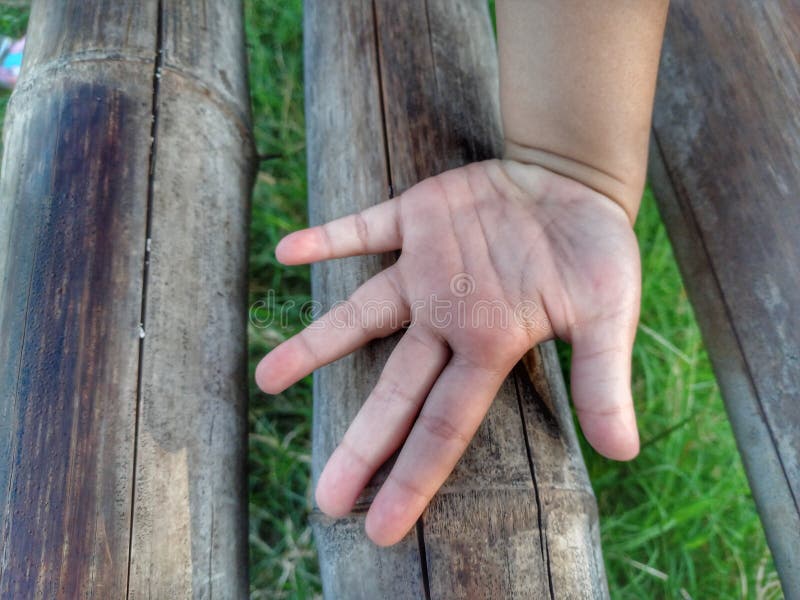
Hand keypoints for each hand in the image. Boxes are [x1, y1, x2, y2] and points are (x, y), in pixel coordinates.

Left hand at [255, 159, 640, 545]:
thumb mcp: (609, 312)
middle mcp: (446, 317)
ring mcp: (425, 269)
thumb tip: (622, 452)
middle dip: (361, 443)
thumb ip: (602, 376)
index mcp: (488, 345)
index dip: (412, 476)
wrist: (572, 183)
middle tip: (322, 501)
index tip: (379, 530)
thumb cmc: (595, 250)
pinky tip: (287, 251)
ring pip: (360, 315)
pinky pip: (366, 230)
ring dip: (315, 344)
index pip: (443, 425)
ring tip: (265, 379)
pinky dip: (330, 239)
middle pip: (395, 390)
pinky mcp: (417, 218)